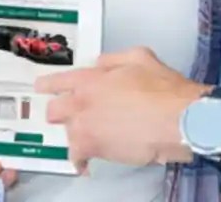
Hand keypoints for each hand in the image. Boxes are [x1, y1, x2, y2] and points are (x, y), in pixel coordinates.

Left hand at [37, 48, 206, 173]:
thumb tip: (100, 64)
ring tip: (87, 139)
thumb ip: (112, 60)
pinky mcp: (93, 148)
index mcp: (91, 78)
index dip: (47, 85)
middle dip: (58, 112)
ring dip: (74, 136)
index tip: (41, 89)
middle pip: (54, 109)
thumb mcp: (139, 57)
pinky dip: (80, 161)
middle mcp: (81, 101)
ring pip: (66, 133)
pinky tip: (85, 163)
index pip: (57, 80)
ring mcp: (84, 125)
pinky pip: (76, 157)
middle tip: (66, 116)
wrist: (179, 120)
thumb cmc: (166, 90)